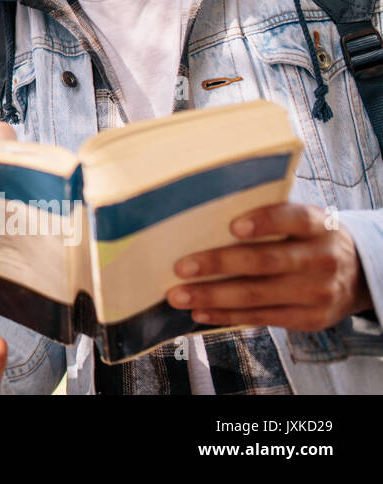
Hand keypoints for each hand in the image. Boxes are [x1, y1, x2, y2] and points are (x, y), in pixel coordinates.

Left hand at [167, 203, 372, 330]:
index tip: (232, 225)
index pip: (293, 219)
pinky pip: (262, 318)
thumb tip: (204, 215)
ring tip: (177, 295)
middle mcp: (322, 259)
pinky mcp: (310, 319)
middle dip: (218, 264)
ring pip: (258, 295)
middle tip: (180, 267)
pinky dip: (226, 315)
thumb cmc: (309, 239)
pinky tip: (199, 312)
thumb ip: (269, 217)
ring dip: (212, 296)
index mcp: (318, 226)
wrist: (359, 276)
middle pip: (265, 261)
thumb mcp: (303, 220)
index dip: (264, 221)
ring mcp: (318, 293)